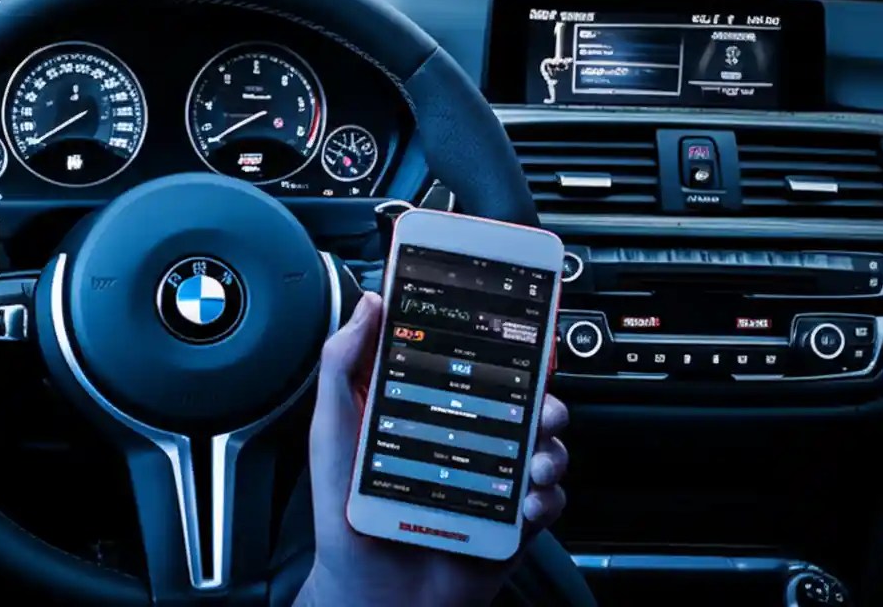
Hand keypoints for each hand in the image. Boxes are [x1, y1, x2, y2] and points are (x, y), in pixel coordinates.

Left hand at [299, 293, 568, 606]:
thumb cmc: (345, 514)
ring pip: (542, 442)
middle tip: (538, 397)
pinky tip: (524, 502)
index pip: (467, 360)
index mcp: (425, 407)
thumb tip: (368, 304)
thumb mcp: (333, 429)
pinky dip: (546, 496)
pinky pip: (547, 498)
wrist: (371, 593)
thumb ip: (343, 365)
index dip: (494, 337)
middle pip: (519, 396)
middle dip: (540, 388)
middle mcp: (464, 437)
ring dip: (549, 444)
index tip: (515, 318)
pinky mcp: (509, 518)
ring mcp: (490, 478)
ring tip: (532, 459)